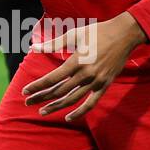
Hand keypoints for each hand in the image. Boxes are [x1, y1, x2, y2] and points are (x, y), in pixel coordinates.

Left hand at [22, 12, 147, 120]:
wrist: (124, 35)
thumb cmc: (97, 32)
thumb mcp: (74, 34)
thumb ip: (54, 43)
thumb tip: (34, 47)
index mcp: (76, 61)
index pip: (52, 78)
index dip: (37, 86)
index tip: (25, 91)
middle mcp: (85, 74)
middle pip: (59, 91)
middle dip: (42, 97)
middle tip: (28, 103)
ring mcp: (96, 82)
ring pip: (72, 99)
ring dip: (56, 106)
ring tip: (42, 111)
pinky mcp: (104, 86)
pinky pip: (91, 103)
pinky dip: (80, 112)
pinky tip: (68, 117)